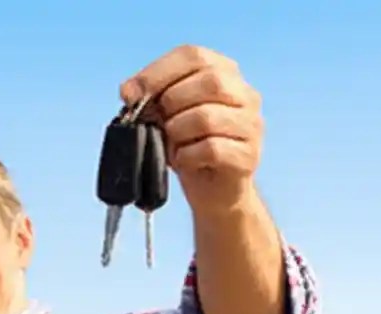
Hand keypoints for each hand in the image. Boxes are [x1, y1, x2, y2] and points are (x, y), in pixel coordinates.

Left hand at [121, 45, 263, 212]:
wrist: (214, 191)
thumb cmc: (188, 146)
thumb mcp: (165, 115)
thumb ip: (151, 97)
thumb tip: (128, 91)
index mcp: (223, 72)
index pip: (193, 55)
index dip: (157, 72)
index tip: (129, 93)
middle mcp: (245, 94)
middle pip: (209, 82)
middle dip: (171, 103)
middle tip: (158, 123)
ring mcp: (251, 125)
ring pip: (207, 117)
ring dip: (177, 132)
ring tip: (172, 144)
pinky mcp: (249, 155)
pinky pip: (212, 149)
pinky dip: (187, 156)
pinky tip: (184, 160)